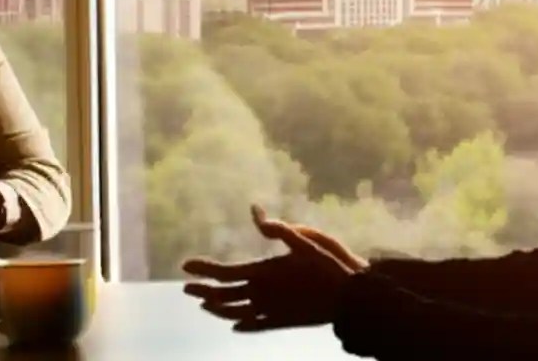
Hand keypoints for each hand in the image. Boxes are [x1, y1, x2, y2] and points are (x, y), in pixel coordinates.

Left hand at [182, 205, 361, 332]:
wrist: (351, 300)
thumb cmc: (329, 265)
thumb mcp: (305, 239)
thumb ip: (277, 228)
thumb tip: (254, 211)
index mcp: (265, 272)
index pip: (224, 272)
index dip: (203, 268)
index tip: (186, 265)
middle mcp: (263, 295)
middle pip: (223, 296)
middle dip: (202, 290)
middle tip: (186, 287)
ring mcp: (271, 311)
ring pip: (234, 313)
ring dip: (216, 308)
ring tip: (204, 304)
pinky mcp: (282, 322)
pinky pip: (254, 326)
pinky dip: (240, 324)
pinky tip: (235, 324)